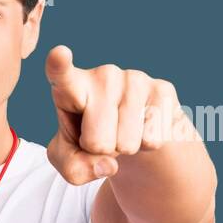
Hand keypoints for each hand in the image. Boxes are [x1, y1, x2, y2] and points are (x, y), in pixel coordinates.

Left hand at [44, 44, 195, 184]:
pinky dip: (147, 146)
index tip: (59, 54)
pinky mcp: (162, 89)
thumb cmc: (91, 141)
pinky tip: (143, 128)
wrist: (132, 132)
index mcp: (71, 87)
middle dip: (101, 152)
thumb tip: (107, 165)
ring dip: (125, 149)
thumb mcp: (70, 160)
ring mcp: (134, 79)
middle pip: (96, 142)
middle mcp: (102, 75)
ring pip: (126, 144)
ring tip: (122, 131)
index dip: (59, 66)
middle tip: (103, 136)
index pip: (61, 75)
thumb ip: (74, 168)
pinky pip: (152, 139)